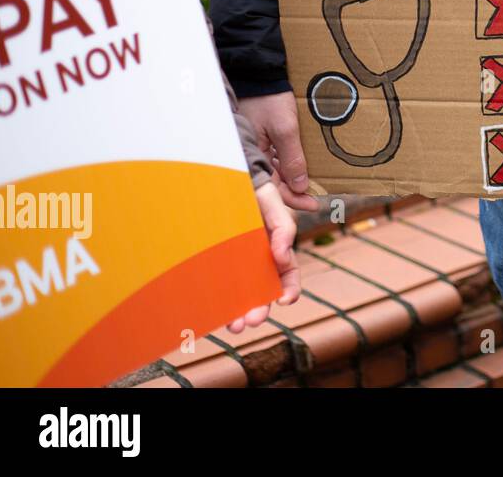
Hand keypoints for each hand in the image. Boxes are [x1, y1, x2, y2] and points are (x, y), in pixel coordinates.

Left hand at [228, 181, 300, 332]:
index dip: (291, 289)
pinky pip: (217, 287)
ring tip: (234, 327)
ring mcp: (232, 262)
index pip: (288, 273)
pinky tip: (214, 314)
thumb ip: (283, 227)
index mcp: (273, 247)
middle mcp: (255, 258)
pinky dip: (218, 304)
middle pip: (263, 291)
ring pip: (240, 295)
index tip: (286, 300)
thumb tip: (284, 256)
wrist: (215, 176)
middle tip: (253, 321)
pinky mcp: (211, 263)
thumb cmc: (247, 187)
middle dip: (261, 310)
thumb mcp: (271, 201)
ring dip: (240, 314)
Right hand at [238, 92, 318, 210]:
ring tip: (311, 189)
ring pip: (276, 172)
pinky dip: (288, 167)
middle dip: (294, 193)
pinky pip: (276, 158)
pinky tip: (300, 170)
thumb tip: (300, 186)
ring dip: (292, 181)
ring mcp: (258, 146)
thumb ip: (292, 157)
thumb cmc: (270, 100)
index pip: (272, 187)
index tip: (313, 205)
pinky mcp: (263, 138)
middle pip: (274, 182)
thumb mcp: (285, 128)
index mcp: (253, 155)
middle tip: (315, 201)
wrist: (261, 75)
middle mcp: (253, 154)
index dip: (293, 199)